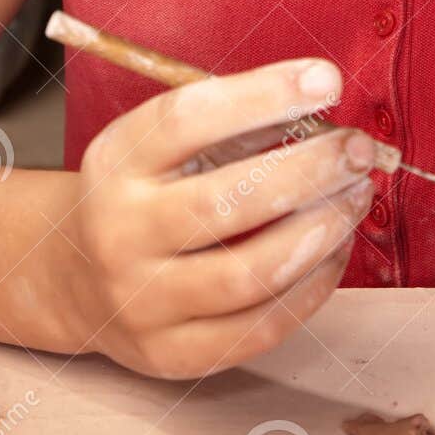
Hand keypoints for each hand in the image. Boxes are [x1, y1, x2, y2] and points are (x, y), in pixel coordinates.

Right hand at [68, 57, 374, 379]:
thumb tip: (322, 105)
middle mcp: (121, 232)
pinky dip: (312, 287)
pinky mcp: (172, 354)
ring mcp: (142, 301)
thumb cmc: (147, 192)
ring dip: (322, 229)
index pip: (188, 119)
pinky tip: (335, 249)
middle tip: (357, 149)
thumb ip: (232, 124)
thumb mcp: (163, 144)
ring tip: (357, 195)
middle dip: (310, 170)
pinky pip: (260, 328)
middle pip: (226, 202)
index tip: (325, 80)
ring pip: (250, 273)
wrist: (77, 279)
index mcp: (117, 163)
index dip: (264, 95)